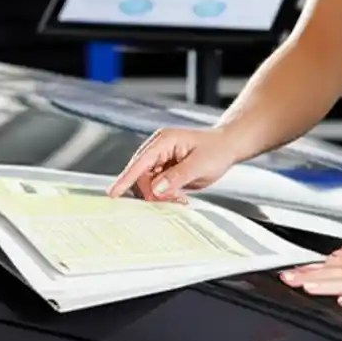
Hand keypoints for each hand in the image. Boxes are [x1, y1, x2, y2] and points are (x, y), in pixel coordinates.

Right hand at [106, 127, 239, 201]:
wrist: (227, 146)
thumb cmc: (217, 150)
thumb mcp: (200, 165)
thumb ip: (178, 176)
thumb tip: (156, 188)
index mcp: (165, 140)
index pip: (140, 161)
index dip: (125, 178)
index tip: (113, 193)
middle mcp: (158, 147)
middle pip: (140, 175)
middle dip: (152, 192)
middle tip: (174, 200)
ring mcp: (159, 158)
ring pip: (146, 183)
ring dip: (159, 195)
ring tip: (180, 198)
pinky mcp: (163, 168)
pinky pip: (155, 185)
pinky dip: (164, 194)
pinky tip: (178, 197)